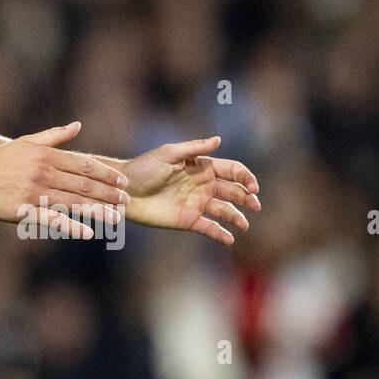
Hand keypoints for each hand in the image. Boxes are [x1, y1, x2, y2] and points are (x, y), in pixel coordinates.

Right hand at [0, 121, 128, 237]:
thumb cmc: (0, 160)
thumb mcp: (26, 143)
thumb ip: (54, 136)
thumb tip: (78, 125)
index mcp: (45, 155)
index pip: (83, 164)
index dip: (106, 174)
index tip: (122, 182)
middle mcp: (42, 172)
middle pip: (83, 184)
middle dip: (108, 193)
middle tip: (126, 201)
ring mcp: (33, 192)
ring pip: (73, 202)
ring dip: (98, 210)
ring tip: (117, 217)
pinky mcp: (24, 210)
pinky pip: (52, 219)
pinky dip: (71, 226)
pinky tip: (88, 232)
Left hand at [122, 136, 261, 244]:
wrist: (123, 191)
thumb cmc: (143, 168)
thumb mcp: (168, 154)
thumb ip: (194, 148)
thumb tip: (219, 140)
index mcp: (201, 167)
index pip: (231, 171)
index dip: (245, 178)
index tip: (252, 187)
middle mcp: (203, 186)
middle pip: (233, 191)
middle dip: (247, 198)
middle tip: (255, 205)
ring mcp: (197, 203)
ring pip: (225, 211)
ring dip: (237, 217)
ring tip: (244, 225)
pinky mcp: (188, 220)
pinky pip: (210, 228)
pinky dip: (221, 234)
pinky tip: (230, 239)